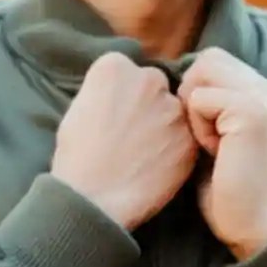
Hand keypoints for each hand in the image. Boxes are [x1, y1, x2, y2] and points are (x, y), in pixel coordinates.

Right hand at [52, 53, 197, 230]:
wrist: (92, 199)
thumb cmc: (77, 158)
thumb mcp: (79, 108)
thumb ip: (104, 92)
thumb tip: (119, 96)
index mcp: (114, 67)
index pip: (127, 70)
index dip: (122, 95)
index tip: (115, 114)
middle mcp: (148, 79)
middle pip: (156, 85)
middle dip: (149, 104)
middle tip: (134, 134)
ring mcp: (173, 109)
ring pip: (175, 112)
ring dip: (166, 127)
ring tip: (146, 154)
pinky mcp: (189, 139)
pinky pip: (187, 139)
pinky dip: (177, 151)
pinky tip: (157, 168)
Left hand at [179, 48, 266, 260]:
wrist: (254, 229)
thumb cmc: (229, 192)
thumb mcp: (222, 138)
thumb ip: (213, 106)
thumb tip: (178, 81)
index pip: (217, 63)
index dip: (198, 92)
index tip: (209, 136)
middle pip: (209, 59)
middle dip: (194, 94)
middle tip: (205, 138)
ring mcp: (266, 99)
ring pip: (203, 72)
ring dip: (195, 110)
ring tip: (211, 145)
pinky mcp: (252, 111)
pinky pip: (199, 98)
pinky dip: (197, 126)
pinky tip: (214, 153)